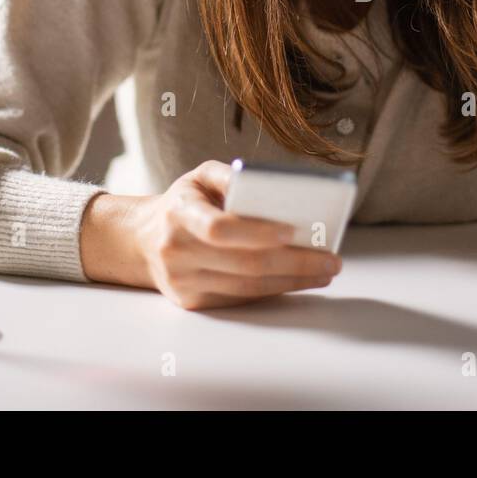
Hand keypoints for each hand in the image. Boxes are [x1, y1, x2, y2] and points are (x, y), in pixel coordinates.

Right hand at [131, 160, 341, 309]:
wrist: (144, 239)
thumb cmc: (186, 202)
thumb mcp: (201, 176)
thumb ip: (231, 176)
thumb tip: (272, 186)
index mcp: (180, 213)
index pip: (219, 228)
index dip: (257, 232)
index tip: (293, 230)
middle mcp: (177, 250)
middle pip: (244, 263)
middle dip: (295, 263)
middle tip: (331, 259)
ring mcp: (182, 281)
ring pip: (247, 286)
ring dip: (292, 281)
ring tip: (324, 271)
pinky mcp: (191, 302)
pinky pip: (240, 298)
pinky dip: (274, 290)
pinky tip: (298, 280)